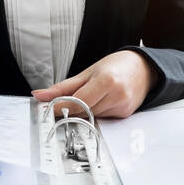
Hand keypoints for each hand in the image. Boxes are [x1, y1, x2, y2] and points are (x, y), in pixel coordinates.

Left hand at [33, 50, 156, 118]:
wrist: (143, 68)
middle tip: (64, 101)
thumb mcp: (87, 72)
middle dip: (71, 108)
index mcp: (107, 81)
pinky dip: (97, 111)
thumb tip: (40, 95)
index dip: (60, 107)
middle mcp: (117, 96)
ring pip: (92, 116)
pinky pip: (102, 117)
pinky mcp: (125, 115)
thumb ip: (63, 87)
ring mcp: (122, 107)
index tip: (47, 108)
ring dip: (85, 110)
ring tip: (92, 94)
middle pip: (83, 111)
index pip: (77, 101)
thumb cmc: (116, 66)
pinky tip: (103, 100)